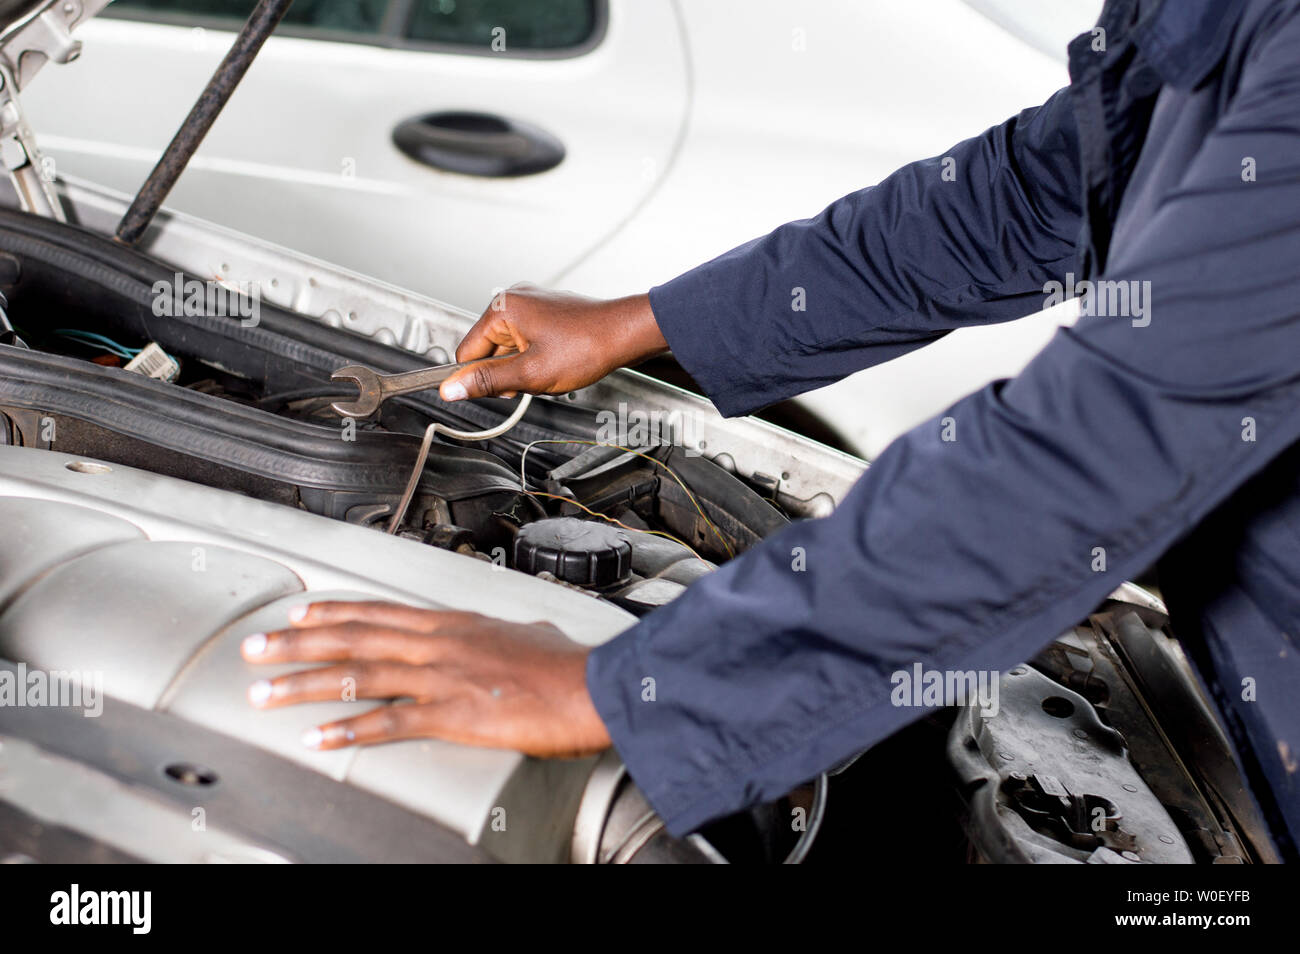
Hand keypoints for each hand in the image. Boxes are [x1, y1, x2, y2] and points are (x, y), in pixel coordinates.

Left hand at [242, 600, 611, 757]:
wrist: (593, 684)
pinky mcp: (452, 714)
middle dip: (297, 643)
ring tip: (264, 691)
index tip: (299, 613)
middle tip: (255, 647)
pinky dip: (348, 730)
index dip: (333, 612)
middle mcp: (438, 643)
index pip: (379, 611)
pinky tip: (318, 737)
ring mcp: (441, 676)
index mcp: (454, 623)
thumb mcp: (529, 634)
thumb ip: (507, 633)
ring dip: (304, 684)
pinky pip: (389, 723)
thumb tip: (517, 632)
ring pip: (357, 675)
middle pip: (353, 638)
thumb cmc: (568, 664)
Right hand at [439, 284, 667, 401]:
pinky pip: (526, 340)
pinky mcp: (545, 311)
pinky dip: (536, 356)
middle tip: (537, 377)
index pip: (466, 353)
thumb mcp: (529, 373)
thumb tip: (450, 388)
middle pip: (488, 350)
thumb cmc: (585, 347)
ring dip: (524, 366)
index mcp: (502, 308)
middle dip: (508, 371)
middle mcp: (513, 299)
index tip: (508, 388)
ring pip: (509, 348)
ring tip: (551, 368)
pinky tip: (557, 361)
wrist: (624, 334)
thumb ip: (487, 381)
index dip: (484, 377)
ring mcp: (530, 303)